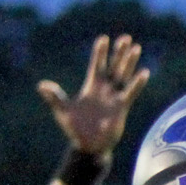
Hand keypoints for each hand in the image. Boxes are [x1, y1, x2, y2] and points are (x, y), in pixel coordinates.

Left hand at [37, 35, 149, 156]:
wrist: (88, 146)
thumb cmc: (75, 130)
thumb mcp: (63, 112)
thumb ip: (55, 98)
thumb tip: (41, 86)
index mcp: (91, 87)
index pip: (96, 65)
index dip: (100, 53)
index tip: (104, 39)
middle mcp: (104, 89)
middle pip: (113, 66)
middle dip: (119, 53)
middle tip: (126, 38)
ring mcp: (114, 97)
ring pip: (123, 75)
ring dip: (129, 62)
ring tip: (136, 48)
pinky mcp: (121, 107)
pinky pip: (131, 93)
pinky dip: (137, 84)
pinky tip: (144, 73)